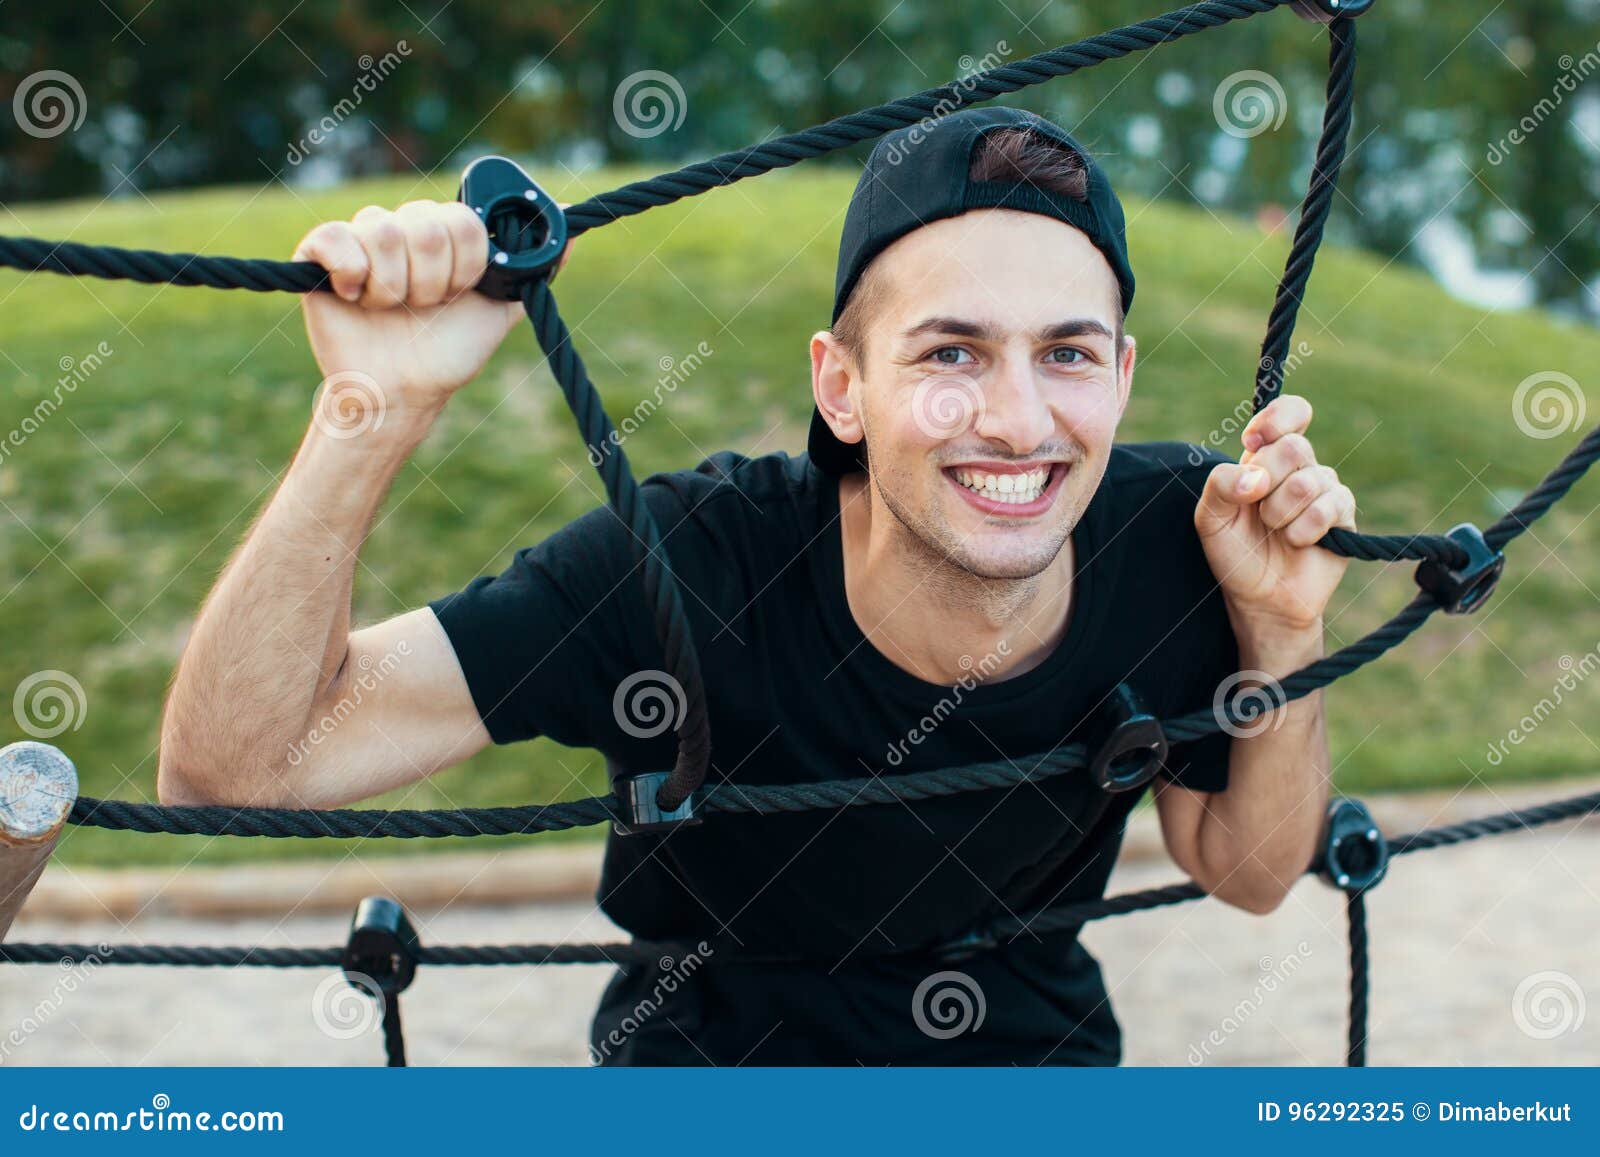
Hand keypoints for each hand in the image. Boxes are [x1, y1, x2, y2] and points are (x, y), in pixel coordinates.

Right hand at [293, 199, 570, 423]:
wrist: (401, 391)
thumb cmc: (447, 352)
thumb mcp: (500, 310)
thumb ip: (533, 269)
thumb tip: (572, 232)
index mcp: (446, 235)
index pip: (464, 218)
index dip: (467, 264)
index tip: (460, 295)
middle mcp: (406, 228)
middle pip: (428, 224)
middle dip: (434, 282)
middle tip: (424, 309)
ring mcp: (363, 237)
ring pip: (385, 231)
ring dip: (395, 287)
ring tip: (391, 311)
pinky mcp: (321, 251)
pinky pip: (335, 236)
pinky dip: (352, 272)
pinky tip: (356, 297)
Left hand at [1194, 395, 1355, 636]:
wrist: (1261, 600)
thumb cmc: (1236, 554)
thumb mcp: (1210, 518)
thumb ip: (1221, 485)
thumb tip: (1256, 477)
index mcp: (1266, 458)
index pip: (1289, 412)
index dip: (1277, 418)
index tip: (1254, 441)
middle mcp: (1299, 467)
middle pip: (1294, 446)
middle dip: (1267, 481)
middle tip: (1258, 509)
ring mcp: (1324, 489)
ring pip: (1309, 480)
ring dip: (1281, 513)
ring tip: (1276, 532)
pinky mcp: (1344, 516)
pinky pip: (1329, 506)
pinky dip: (1304, 529)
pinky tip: (1297, 543)